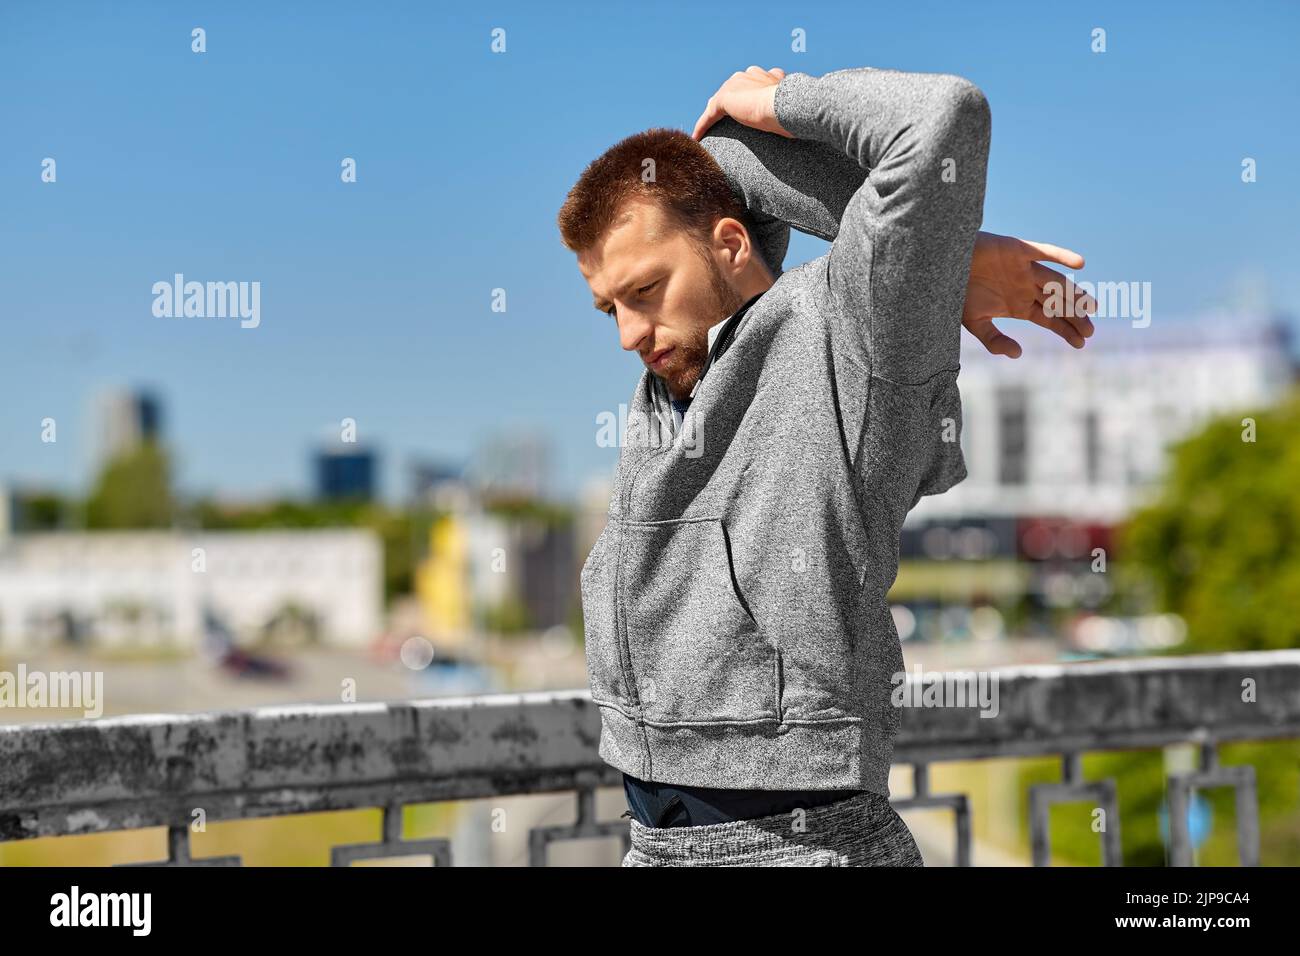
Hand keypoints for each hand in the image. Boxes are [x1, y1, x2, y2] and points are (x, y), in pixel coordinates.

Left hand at [691, 66, 794, 140]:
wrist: (783, 104)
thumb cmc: (793, 109)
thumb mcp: (790, 105)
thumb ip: (787, 104)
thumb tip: (800, 118)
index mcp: (764, 75)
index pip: (750, 84)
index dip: (746, 96)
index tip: (745, 108)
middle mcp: (748, 75)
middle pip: (732, 90)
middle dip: (728, 103)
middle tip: (724, 120)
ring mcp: (734, 85)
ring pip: (718, 102)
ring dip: (712, 114)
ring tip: (708, 129)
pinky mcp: (723, 99)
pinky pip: (709, 115)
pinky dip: (702, 126)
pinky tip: (697, 138)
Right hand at [962, 232, 1096, 356]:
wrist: (945, 265)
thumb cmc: (958, 293)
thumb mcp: (975, 323)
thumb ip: (994, 340)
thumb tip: (1018, 354)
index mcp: (1019, 306)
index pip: (1050, 319)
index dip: (1066, 330)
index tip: (1081, 343)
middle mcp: (1026, 288)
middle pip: (1058, 303)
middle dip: (1074, 316)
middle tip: (1090, 330)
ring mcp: (1025, 269)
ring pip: (1056, 282)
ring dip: (1074, 293)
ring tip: (1091, 306)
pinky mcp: (1019, 249)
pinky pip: (1044, 252)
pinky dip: (1062, 256)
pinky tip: (1080, 265)